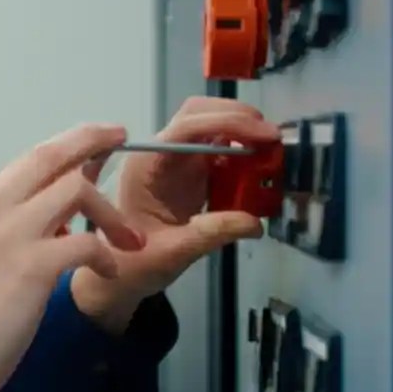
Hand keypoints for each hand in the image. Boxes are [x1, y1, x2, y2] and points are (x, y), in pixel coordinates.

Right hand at [0, 124, 144, 391]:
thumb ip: (14, 226)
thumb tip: (59, 211)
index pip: (31, 158)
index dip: (71, 142)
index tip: (97, 137)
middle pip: (52, 156)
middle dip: (93, 139)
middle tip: (123, 137)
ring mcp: (9, 235)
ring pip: (75, 190)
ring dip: (111, 213)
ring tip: (128, 240)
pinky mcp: (30, 268)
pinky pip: (86, 242)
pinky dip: (105, 254)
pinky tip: (106, 271)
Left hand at [71, 97, 280, 332]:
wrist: (122, 276)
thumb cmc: (134, 263)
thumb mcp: (173, 252)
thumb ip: (210, 234)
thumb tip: (254, 223)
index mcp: (146, 166)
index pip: (185, 128)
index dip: (227, 123)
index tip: (264, 133)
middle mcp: (159, 156)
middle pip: (197, 115)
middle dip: (236, 117)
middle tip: (271, 137)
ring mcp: (175, 163)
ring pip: (210, 128)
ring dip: (241, 132)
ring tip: (270, 152)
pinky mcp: (190, 175)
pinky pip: (218, 152)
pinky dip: (241, 155)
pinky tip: (258, 170)